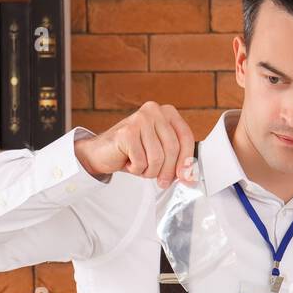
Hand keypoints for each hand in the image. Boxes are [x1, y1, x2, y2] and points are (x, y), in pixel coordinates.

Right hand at [72, 101, 195, 187]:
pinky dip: (136, 169)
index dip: (187, 160)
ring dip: (150, 171)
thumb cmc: (133, 152)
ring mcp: (139, 119)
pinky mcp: (127, 132)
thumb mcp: (161, 152)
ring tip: (140, 166)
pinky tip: (128, 161)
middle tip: (162, 181)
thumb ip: (177, 159)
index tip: (186, 178)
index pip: (186, 136)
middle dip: (168, 171)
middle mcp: (154, 110)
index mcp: (167, 112)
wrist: (102, 152)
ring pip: (157, 158)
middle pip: (173, 148)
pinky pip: (141, 161)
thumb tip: (190, 177)